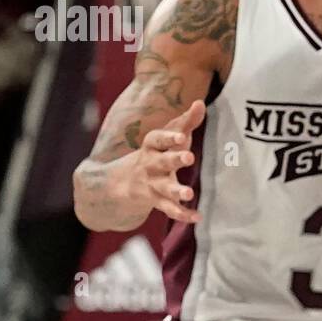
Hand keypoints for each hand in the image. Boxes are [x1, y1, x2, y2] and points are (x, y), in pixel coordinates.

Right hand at [119, 100, 206, 223]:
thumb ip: (185, 122)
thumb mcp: (168, 136)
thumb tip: (200, 103)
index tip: (181, 136)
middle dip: (174, 159)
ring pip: (164, 188)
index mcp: (152, 146)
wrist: (121, 182)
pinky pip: (169, 208)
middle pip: (162, 161)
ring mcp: (152, 184)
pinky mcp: (156, 201)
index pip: (157, 139)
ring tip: (188, 193)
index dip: (169, 137)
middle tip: (189, 157)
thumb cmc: (156, 152)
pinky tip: (196, 217)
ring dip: (176, 190)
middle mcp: (150, 164)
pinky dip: (182, 213)